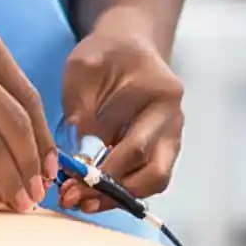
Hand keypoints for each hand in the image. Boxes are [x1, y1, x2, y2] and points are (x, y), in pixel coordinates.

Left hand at [58, 7, 182, 212]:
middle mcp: (174, 120)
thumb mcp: (83, 67)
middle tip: (75, 199)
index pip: (136, 147)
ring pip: (155, 181)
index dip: (103, 172)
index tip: (71, 184)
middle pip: (155, 172)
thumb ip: (80, 107)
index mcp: (162, 95)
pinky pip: (146, 176)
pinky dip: (121, 188)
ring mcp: (172, 136)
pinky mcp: (161, 146)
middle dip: (113, 192)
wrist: (129, 43)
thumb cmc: (105, 52)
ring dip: (119, 196)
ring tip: (82, 202)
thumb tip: (77, 156)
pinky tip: (91, 193)